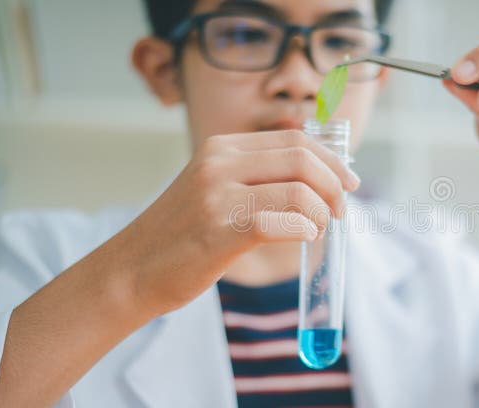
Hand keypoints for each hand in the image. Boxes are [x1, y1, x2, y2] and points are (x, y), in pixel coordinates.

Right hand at [117, 130, 359, 314]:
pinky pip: (281, 221)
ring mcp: (217, 195)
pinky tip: (305, 238)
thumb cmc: (179, 236)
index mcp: (221, 148)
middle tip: (340, 210)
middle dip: (334, 185)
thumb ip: (254, 177)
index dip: (331, 160)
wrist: (129, 271)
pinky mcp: (218, 231)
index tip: (348, 182)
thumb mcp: (212, 188)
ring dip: (321, 212)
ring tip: (318, 228)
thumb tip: (315, 179)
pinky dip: (303, 229)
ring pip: (298, 190)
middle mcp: (219, 163)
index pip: (295, 139)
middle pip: (302, 158)